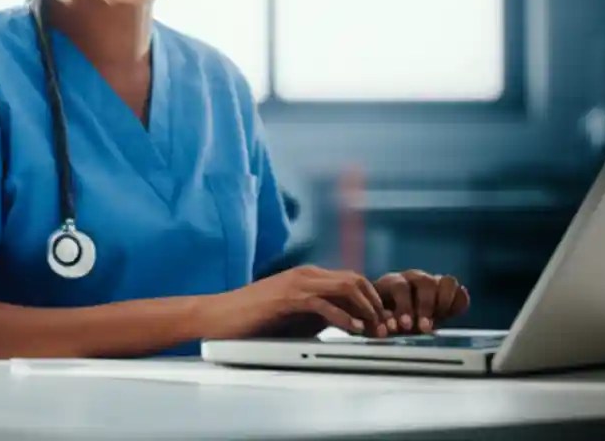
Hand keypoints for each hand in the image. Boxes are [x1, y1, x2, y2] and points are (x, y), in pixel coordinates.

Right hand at [237, 265, 391, 337]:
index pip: (352, 280)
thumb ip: (319, 314)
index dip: (372, 300)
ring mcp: (296, 284)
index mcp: (308, 277)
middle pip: (355, 279)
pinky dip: (344, 316)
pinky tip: (353, 329)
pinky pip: (324, 303)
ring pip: (346, 286)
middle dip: (376, 303)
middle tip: (386, 328)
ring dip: (366, 309)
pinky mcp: (287, 297)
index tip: (383, 323)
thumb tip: (348, 324)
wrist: (217, 316)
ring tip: (376, 330)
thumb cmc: (252, 318)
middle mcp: (306, 275)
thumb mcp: (294, 315)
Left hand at [374, 270, 470, 333]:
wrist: (399, 314)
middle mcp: (415, 278)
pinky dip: (460, 304)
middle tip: (425, 328)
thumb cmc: (386, 318)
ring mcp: (434, 281)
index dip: (404, 306)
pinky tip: (451, 316)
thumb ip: (386, 324)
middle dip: (426, 306)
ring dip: (445, 302)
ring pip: (447, 282)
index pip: (400, 287)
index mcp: (394, 282)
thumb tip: (392, 328)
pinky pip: (461, 293)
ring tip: (440, 319)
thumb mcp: (382, 321)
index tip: (406, 326)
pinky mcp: (450, 292)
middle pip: (425, 281)